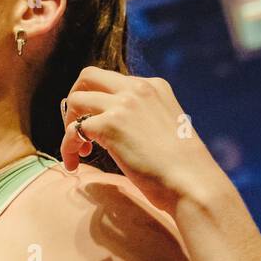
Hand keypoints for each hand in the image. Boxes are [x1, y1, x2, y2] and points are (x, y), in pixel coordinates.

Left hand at [59, 68, 224, 214]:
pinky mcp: (110, 125)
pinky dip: (68, 147)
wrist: (192, 183)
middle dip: (75, 100)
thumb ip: (141, 116)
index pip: (111, 80)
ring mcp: (123, 104)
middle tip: (77, 128)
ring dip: (69, 125)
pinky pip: (73, 130)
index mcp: (154, 86)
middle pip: (88, 76)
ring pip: (76, 100)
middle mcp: (138, 88)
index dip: (97, 101)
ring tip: (79, 151)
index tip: (97, 127)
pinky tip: (76, 164)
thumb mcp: (164, 126)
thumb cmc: (182, 167)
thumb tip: (115, 126)